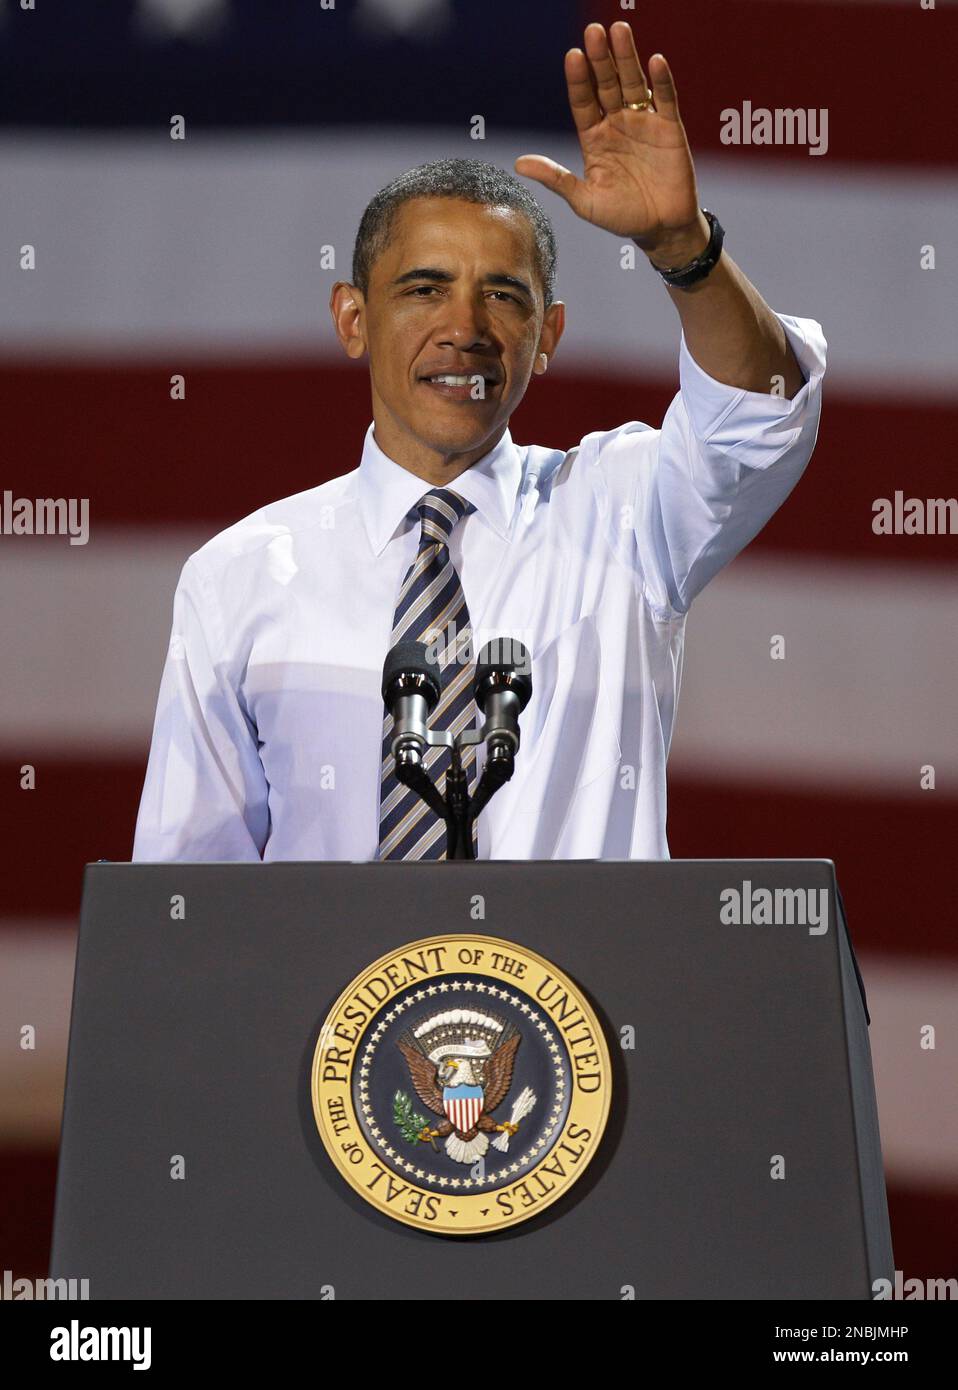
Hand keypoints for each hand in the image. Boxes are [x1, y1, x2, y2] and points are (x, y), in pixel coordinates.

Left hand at [515, 22, 705, 262]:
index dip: (578, 80)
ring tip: (619, 31)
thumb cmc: (622, 217)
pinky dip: (661, 80)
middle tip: (593, 31)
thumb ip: (556, 178)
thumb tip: (519, 164)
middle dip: (600, 59)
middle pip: (606, 84)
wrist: (661, 229)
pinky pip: (666, 99)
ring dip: (627, 58)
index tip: (572, 56)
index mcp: (594, 138)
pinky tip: (654, 61)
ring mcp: (644, 123)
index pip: (583, 102)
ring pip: (633, 83)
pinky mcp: (670, 128)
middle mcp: (618, 124)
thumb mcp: (584, 201)